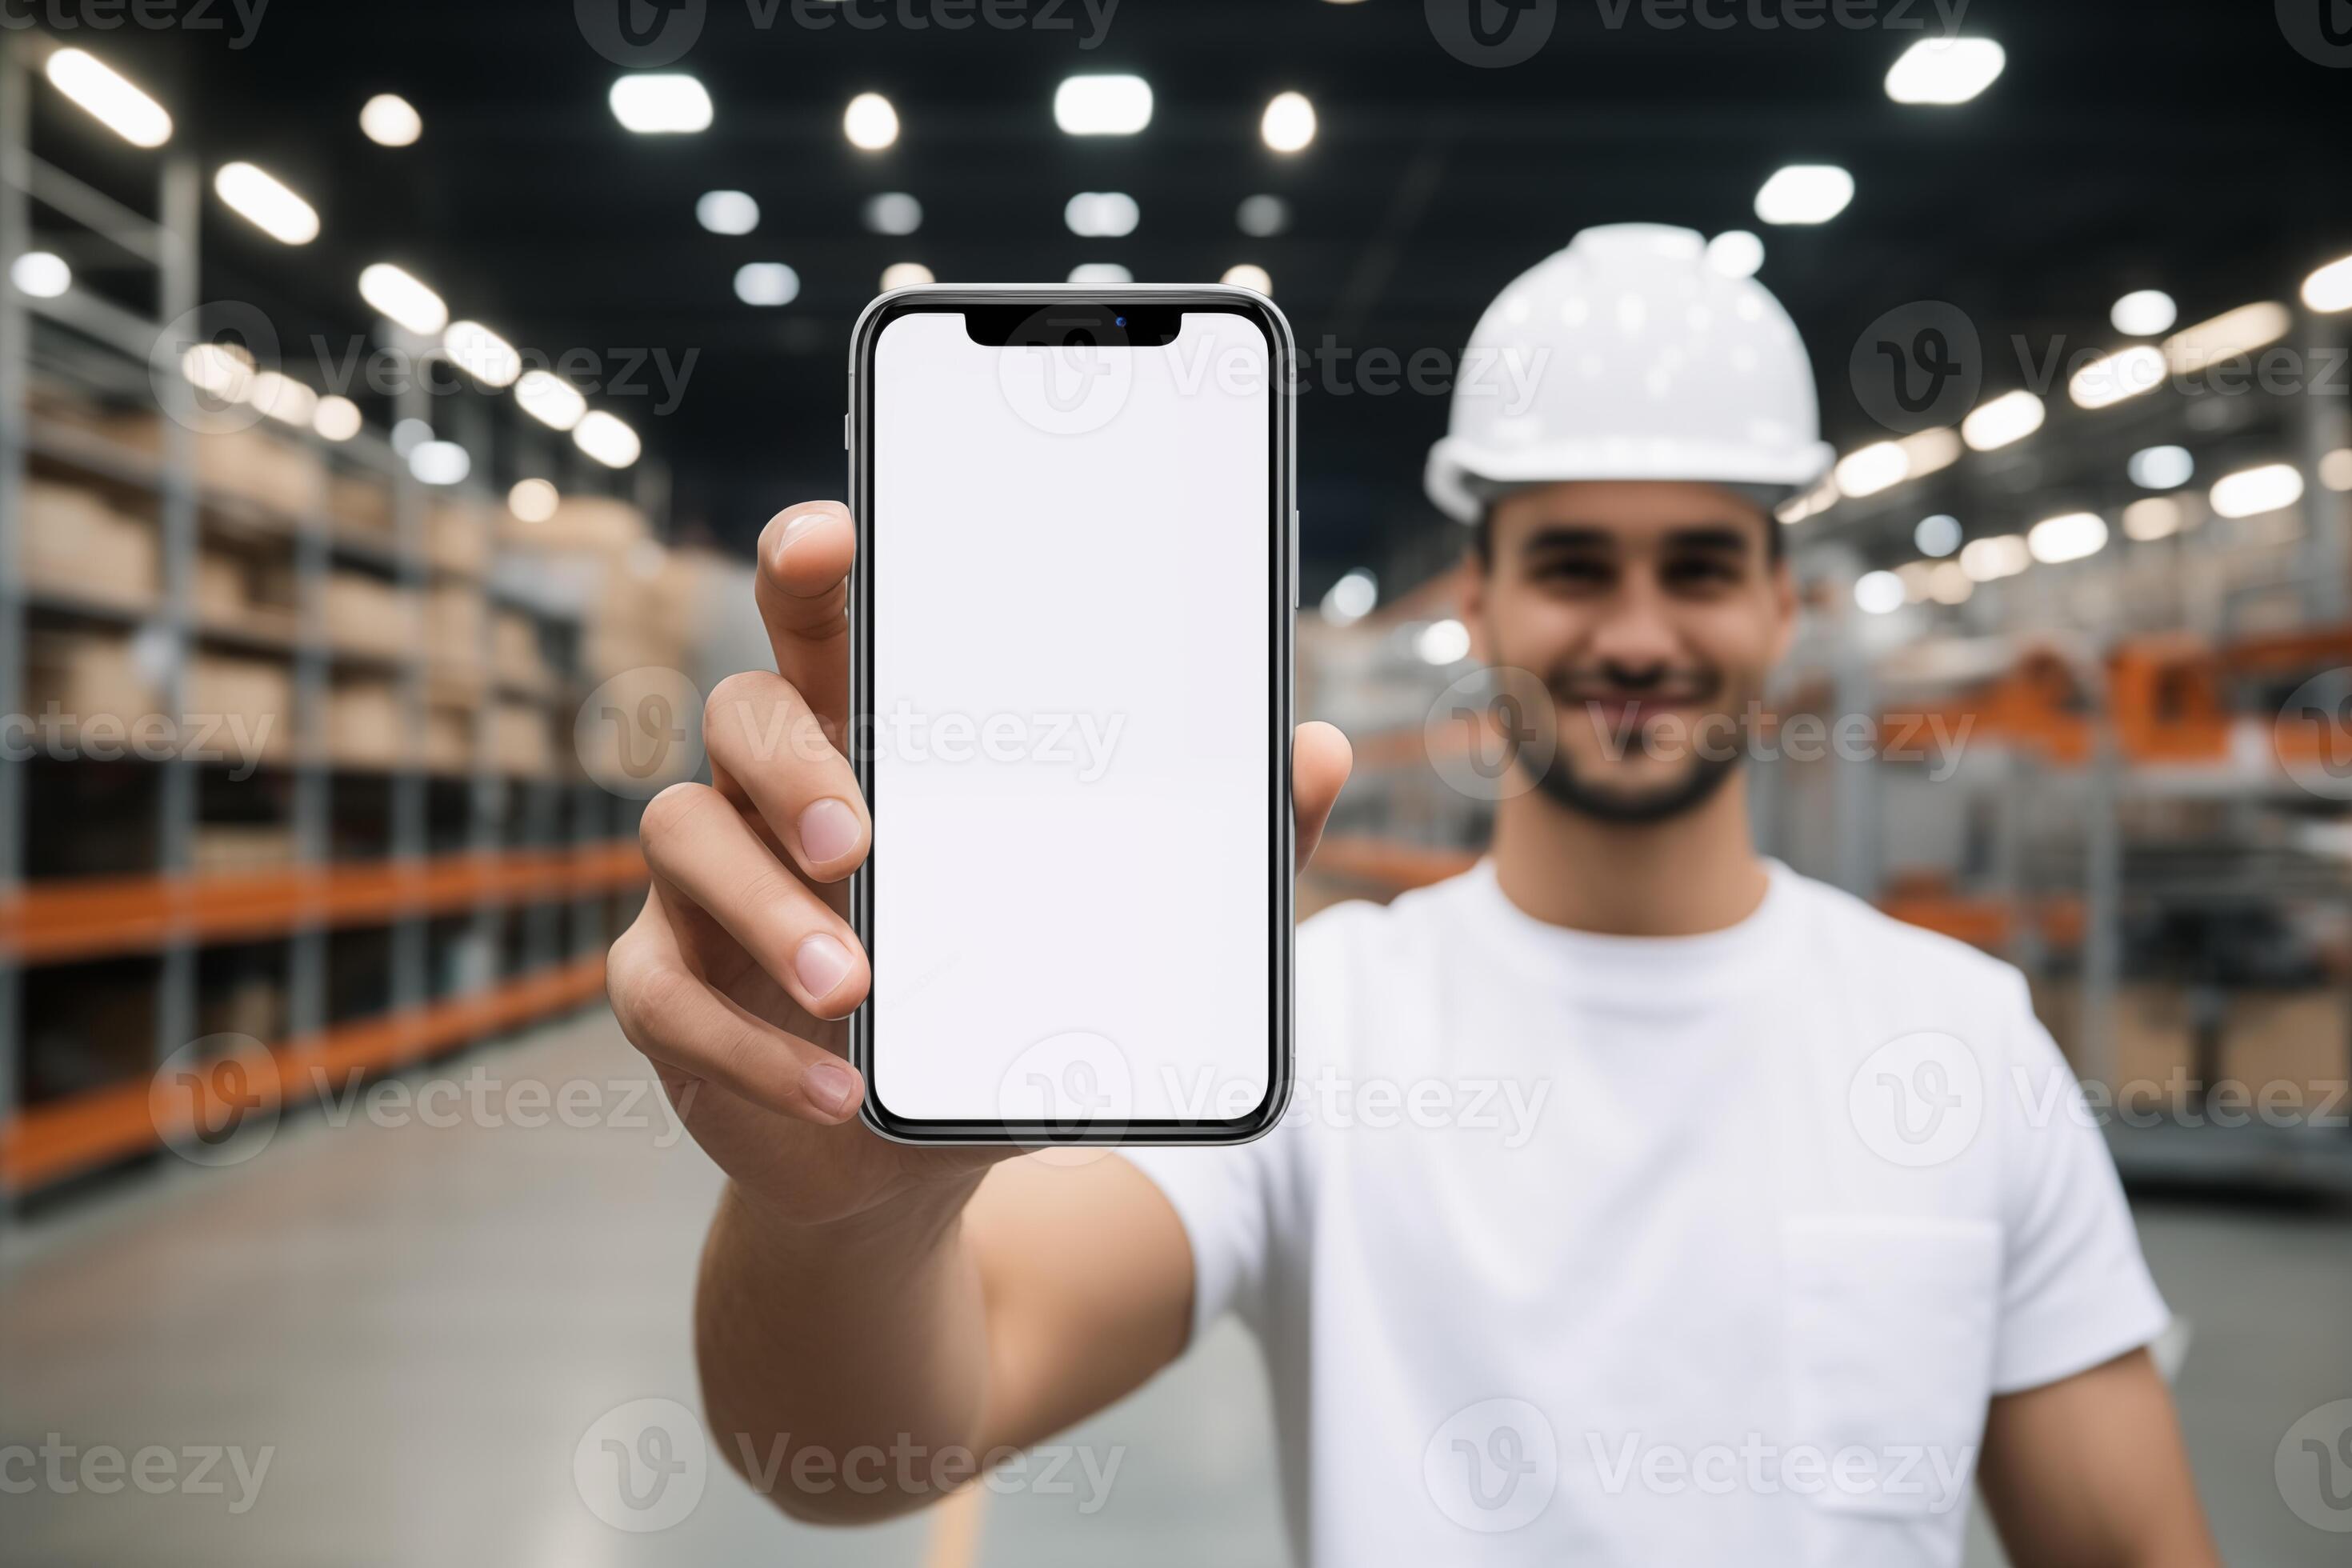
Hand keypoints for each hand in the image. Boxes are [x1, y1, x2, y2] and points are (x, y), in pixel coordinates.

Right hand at [606, 500, 1352, 1229]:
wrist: (906, 1155)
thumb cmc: (998, 1004)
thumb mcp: (1105, 929)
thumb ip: (1211, 843)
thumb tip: (1319, 752)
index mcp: (869, 741)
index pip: (820, 621)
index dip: (810, 563)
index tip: (829, 535)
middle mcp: (770, 793)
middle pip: (738, 711)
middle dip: (791, 765)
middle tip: (862, 841)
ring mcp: (704, 890)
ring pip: (681, 837)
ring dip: (767, 913)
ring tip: (857, 989)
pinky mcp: (668, 991)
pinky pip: (664, 996)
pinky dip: (751, 1048)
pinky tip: (837, 1092)